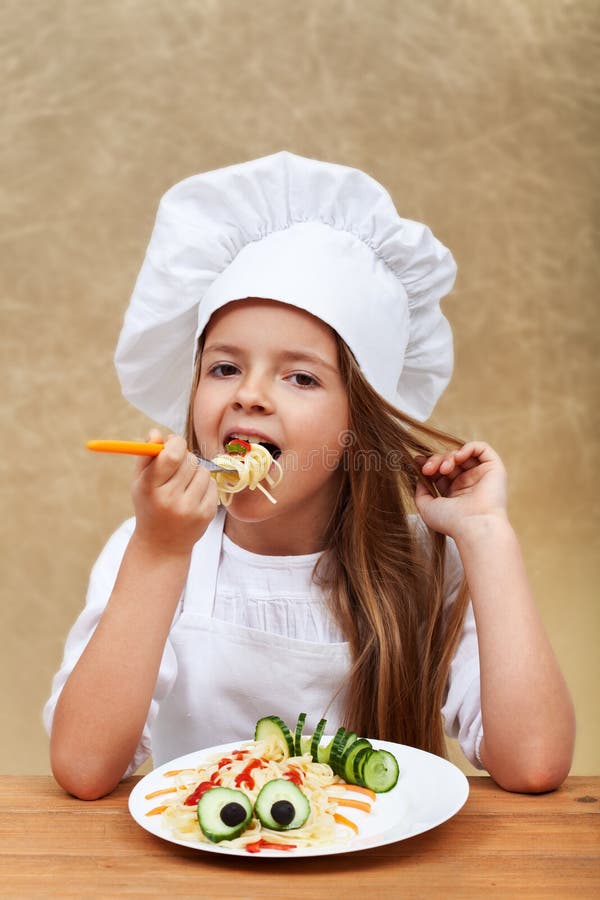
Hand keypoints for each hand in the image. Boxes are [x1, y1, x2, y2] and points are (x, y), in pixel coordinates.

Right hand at [131, 429, 217, 555]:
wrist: (162, 545)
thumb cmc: (149, 505)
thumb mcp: (140, 482)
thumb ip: (147, 455)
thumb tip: (157, 432)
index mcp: (150, 488)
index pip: (172, 455)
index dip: (176, 443)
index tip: (174, 444)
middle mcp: (170, 499)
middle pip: (190, 460)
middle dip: (184, 458)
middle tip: (176, 468)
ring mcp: (190, 508)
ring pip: (204, 471)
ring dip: (195, 472)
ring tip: (184, 485)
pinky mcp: (206, 514)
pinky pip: (212, 485)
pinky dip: (204, 486)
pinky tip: (193, 496)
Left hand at [414, 441, 507, 538]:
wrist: (474, 526)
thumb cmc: (451, 521)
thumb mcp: (427, 507)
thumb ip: (421, 491)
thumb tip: (420, 477)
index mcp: (455, 493)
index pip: (441, 471)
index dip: (429, 463)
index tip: (418, 462)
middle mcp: (469, 483)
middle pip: (449, 460)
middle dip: (436, 460)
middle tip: (428, 469)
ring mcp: (481, 475)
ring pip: (462, 454)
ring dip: (449, 456)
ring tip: (444, 469)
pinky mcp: (494, 468)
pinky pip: (481, 448)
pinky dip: (467, 448)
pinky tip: (458, 458)